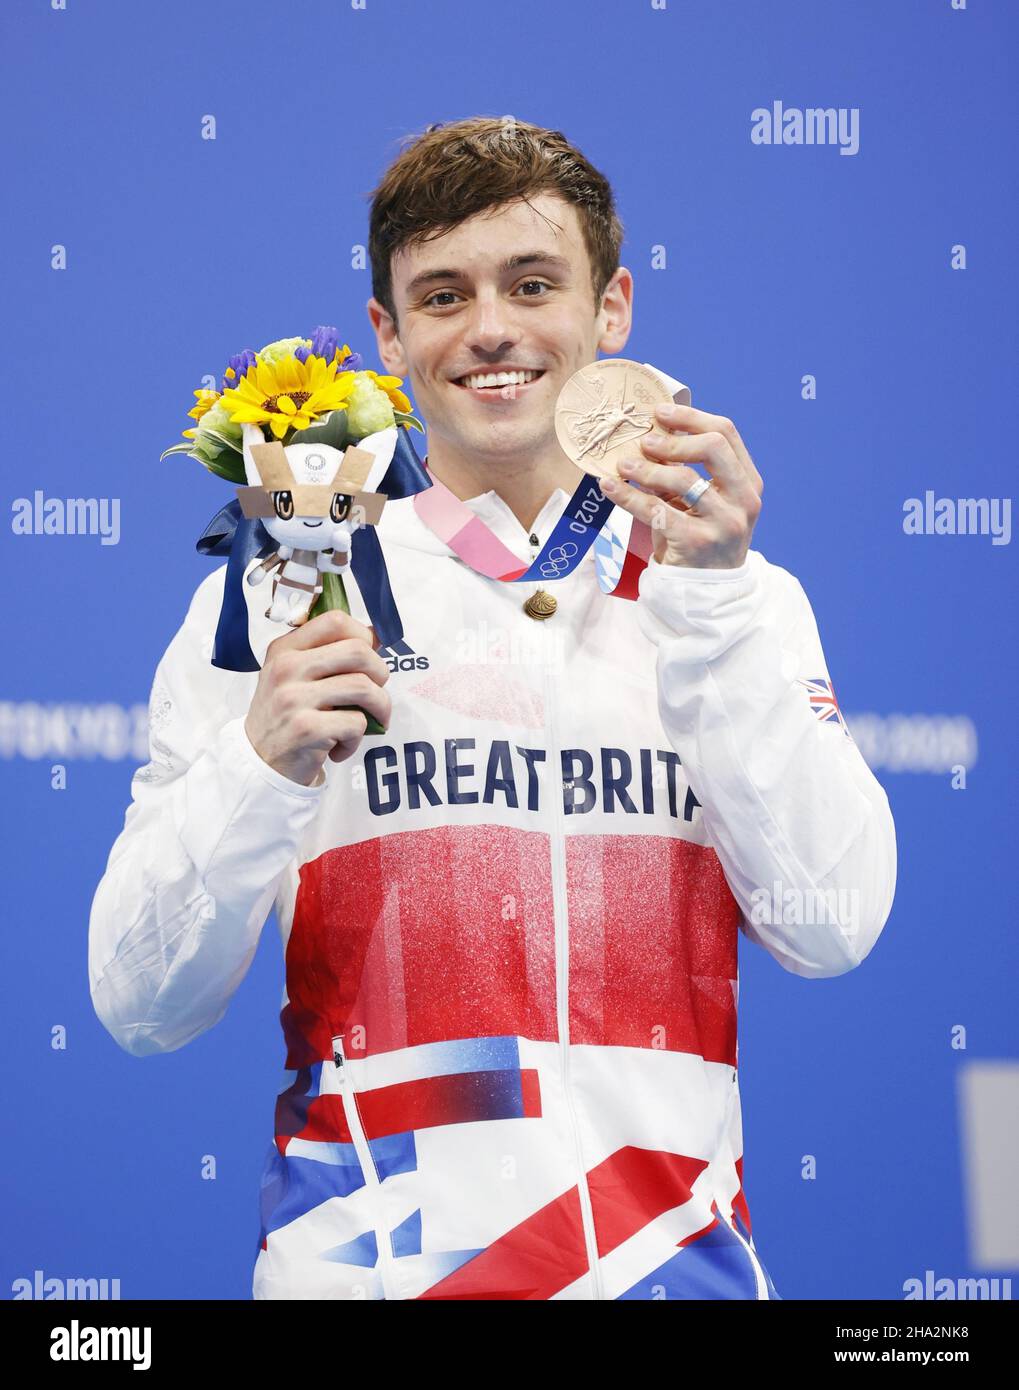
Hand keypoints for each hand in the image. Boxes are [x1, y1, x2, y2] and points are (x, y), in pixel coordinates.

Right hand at [244, 609, 391, 786]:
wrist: (259, 762)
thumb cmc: (286, 716)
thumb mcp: (293, 676)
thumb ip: (327, 654)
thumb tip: (375, 635)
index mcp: (285, 649)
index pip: (336, 620)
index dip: (364, 636)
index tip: (369, 656)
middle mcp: (286, 668)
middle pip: (358, 651)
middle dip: (380, 673)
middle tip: (375, 692)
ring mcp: (294, 698)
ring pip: (364, 687)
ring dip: (380, 707)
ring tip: (371, 720)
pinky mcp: (306, 728)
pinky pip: (357, 723)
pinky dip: (358, 739)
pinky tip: (341, 745)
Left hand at [601, 403, 763, 568]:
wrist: (708, 591)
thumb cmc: (702, 537)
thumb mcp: (706, 502)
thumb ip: (689, 469)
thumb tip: (652, 431)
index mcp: (748, 482)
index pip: (726, 433)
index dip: (691, 417)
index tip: (660, 412)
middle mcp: (744, 500)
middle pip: (713, 447)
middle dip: (673, 439)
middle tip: (644, 441)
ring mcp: (724, 523)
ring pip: (684, 479)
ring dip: (647, 469)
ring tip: (624, 465)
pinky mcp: (697, 544)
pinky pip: (657, 511)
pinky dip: (629, 495)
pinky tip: (610, 487)